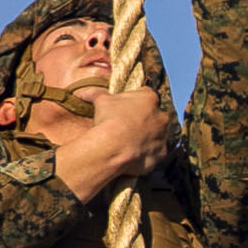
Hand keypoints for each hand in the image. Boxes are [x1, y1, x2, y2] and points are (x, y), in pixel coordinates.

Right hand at [43, 81, 175, 201]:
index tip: (124, 108)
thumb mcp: (100, 101)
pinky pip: (155, 153)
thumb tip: (85, 92)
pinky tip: (132, 155)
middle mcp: (161, 116)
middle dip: (143, 120)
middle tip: (126, 127)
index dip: (134, 101)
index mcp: (150, 98)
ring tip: (128, 143)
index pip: (145, 95)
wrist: (113, 148)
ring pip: (155, 135)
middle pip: (153, 116)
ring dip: (145, 137)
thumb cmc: (109, 119)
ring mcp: (163, 136)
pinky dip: (146, 154)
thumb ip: (97, 93)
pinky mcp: (161, 154)